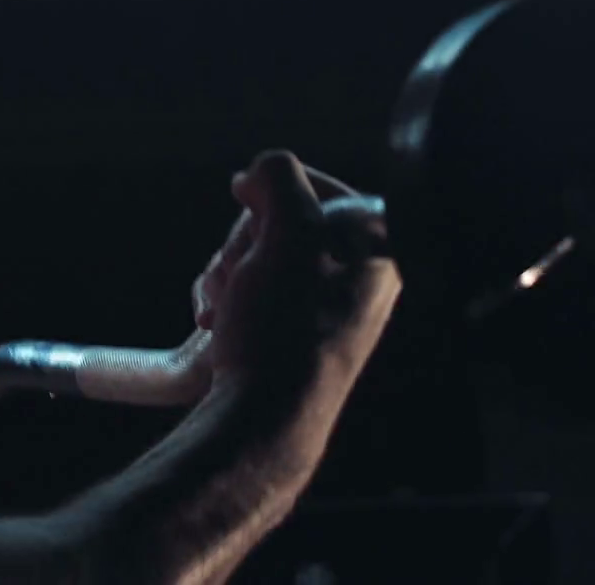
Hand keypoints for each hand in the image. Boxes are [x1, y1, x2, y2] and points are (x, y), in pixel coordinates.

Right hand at [191, 151, 399, 405]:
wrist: (262, 419)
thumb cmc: (283, 334)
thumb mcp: (288, 236)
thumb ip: (281, 179)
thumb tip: (258, 175)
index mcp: (378, 253)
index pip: (323, 186)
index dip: (274, 187)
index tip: (244, 198)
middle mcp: (358, 279)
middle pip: (282, 220)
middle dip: (242, 241)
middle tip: (238, 271)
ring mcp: (322, 306)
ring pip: (258, 253)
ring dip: (226, 270)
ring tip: (222, 303)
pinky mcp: (290, 329)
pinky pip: (251, 287)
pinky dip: (226, 295)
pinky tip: (217, 318)